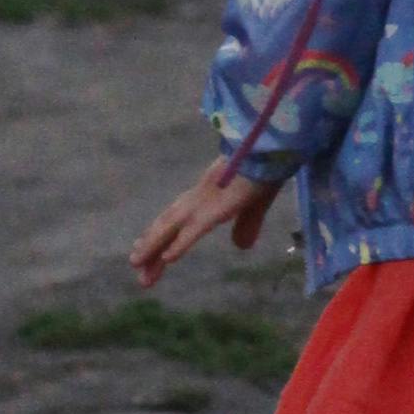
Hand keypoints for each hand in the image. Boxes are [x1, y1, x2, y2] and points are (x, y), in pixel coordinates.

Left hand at [129, 155, 282, 286]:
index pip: (178, 218)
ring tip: (136, 264)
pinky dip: (181, 243)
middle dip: (152, 245)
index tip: (143, 253)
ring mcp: (208, 197)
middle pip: (170, 222)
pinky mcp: (221, 202)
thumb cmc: (269, 167)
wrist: (278, 145)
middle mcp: (201, 194)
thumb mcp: (257, 202)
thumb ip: (249, 223)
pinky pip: (197, 226)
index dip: (160, 235)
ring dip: (154, 244)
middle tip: (135, 267)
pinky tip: (167, 259)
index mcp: (208, 192)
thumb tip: (241, 246)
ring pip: (174, 224)